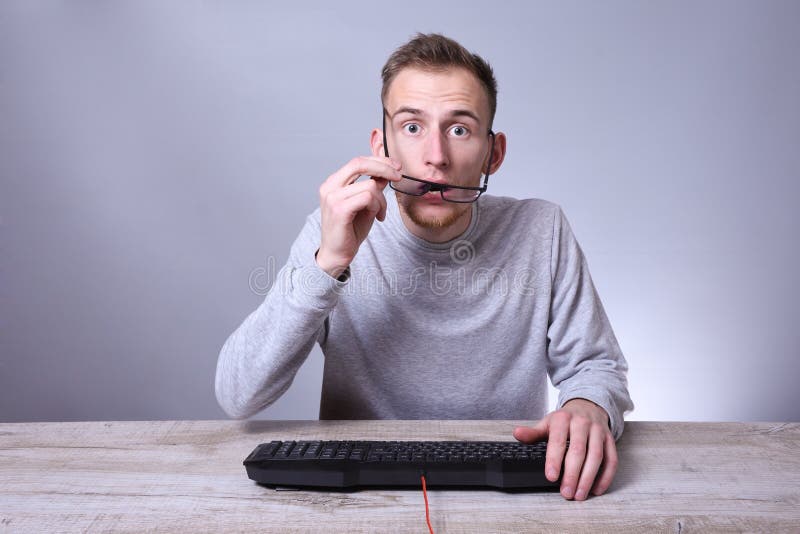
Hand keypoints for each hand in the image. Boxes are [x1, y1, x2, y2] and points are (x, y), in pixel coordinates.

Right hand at [316, 156, 402, 277]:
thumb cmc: (350, 230)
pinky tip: (377, 217)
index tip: (396, 167)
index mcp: (334, 182)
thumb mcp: (365, 204)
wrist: (337, 254)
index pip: (358, 161)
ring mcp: (332, 197)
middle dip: (384, 168)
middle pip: (360, 163)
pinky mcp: (339, 209)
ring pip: (369, 185)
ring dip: (382, 200)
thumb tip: (386, 172)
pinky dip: (378, 207)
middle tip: (398, 177)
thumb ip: (372, 187)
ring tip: (380, 212)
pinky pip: (368, 198)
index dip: (379, 161)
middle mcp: (330, 186)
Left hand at [513, 398, 616, 500]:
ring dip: (588, 478)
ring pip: (596, 456)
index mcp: (563, 418)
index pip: (558, 441)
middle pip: (578, 451)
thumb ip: (533, 433)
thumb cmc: (565, 420)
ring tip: (579, 494)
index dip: (554, 459)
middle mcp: (582, 423)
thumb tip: (517, 434)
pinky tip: (596, 489)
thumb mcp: (547, 423)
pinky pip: (611, 459)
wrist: (587, 406)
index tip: (551, 477)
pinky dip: (605, 476)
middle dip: (572, 474)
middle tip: (566, 493)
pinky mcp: (610, 440)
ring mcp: (598, 431)